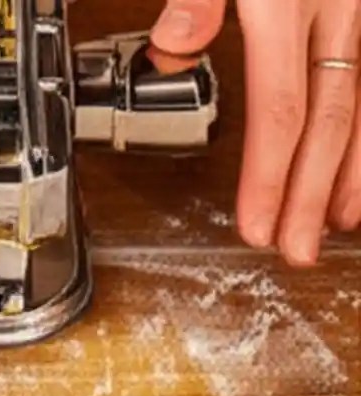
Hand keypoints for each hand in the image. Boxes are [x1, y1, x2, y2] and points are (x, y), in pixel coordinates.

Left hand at [150, 0, 360, 266]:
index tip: (257, 227)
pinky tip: (356, 165)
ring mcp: (356, 11)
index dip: (268, 176)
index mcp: (283, 3)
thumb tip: (173, 45)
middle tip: (296, 250)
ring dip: (352, 170)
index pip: (278, 109)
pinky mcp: (360, 12)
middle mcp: (334, 9)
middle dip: (310, 194)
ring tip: (338, 222)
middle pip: (326, 120)